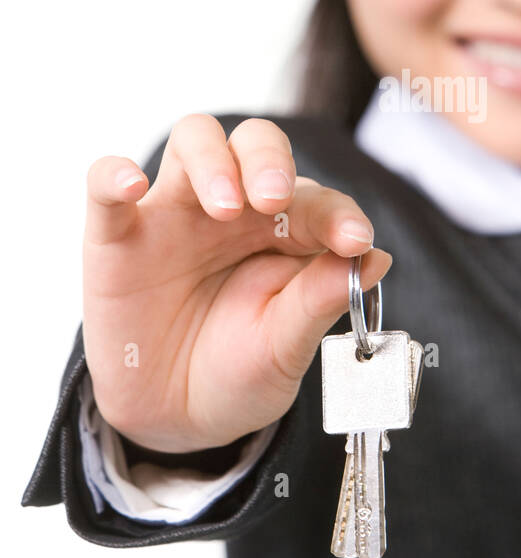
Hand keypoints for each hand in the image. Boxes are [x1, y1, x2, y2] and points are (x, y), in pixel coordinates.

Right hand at [82, 114, 390, 452]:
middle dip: (271, 161)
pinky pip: (105, 188)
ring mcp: (176, 213)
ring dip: (214, 162)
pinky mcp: (118, 236)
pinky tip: (131, 183)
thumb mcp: (284, 347)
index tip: (354, 241)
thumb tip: (377, 257)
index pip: (317, 200)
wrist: (175, 416)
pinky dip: (114, 175)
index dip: (338, 214)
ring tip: (226, 206)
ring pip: (195, 141)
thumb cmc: (240, 370)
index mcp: (287, 230)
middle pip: (256, 143)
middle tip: (275, 199)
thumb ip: (319, 300)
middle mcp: (236, 207)